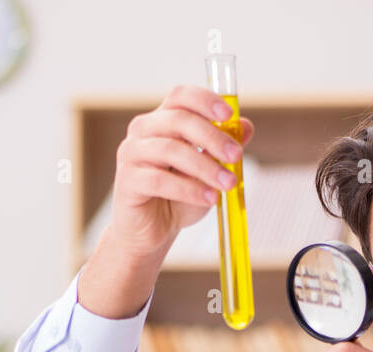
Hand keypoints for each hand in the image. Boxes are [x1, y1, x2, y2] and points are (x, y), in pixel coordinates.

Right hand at [79, 85, 254, 318]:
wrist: (153, 233)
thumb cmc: (179, 198)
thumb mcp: (208, 172)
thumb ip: (223, 149)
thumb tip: (246, 127)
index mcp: (162, 121)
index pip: (180, 96)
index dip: (204, 100)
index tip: (228, 115)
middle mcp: (143, 131)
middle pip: (178, 120)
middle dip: (212, 137)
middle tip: (237, 155)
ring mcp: (132, 154)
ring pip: (170, 150)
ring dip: (205, 167)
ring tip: (228, 184)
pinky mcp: (127, 181)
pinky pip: (159, 180)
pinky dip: (189, 189)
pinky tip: (210, 199)